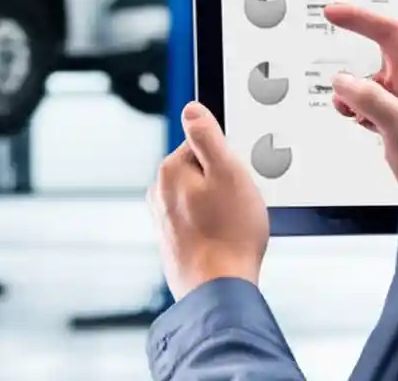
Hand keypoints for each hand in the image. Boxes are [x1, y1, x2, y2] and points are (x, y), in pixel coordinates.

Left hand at [149, 102, 268, 300]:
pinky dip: (215, 228)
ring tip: (233, 226)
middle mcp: (159, 192)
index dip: (228, 160)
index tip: (236, 180)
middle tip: (238, 204)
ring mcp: (164, 218)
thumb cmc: (229, 233)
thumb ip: (207, 135)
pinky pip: (201, 222)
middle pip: (202, 171)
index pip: (203, 144)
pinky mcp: (173, 240)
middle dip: (224, 183)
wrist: (218, 289)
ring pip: (202, 198)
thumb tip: (191, 108)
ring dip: (220, 207)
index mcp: (170, 169)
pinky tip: (225, 241)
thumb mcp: (228, 171)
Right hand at [325, 3, 397, 193]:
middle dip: (355, 64)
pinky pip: (371, 104)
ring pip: (371, 84)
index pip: (391, 33)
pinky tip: (356, 119)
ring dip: (354, 93)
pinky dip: (357, 109)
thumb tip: (343, 82)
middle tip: (333, 61)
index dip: (361, 19)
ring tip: (349, 108)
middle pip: (378, 58)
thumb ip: (370, 101)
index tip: (334, 12)